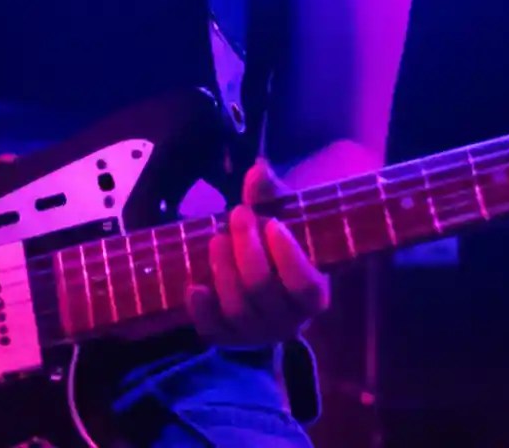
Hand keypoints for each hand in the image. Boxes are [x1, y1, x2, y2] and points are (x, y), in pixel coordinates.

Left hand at [187, 160, 330, 346]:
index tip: (273, 223)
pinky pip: (213, 331)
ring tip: (216, 239)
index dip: (288, 256)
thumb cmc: (277, 242)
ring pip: (237, 310)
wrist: (263, 272)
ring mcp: (257, 333)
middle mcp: (289, 321)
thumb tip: (257, 169)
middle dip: (247, 250)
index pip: (304, 285)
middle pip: (263, 290)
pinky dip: (202, 311)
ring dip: (223, 271)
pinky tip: (194, 287)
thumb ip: (271, 195)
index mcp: (313, 295)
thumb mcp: (281, 215)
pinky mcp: (228, 338)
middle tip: (237, 216)